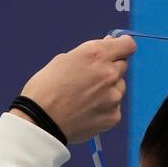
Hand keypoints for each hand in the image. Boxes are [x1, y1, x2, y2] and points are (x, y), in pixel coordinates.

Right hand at [19, 35, 135, 143]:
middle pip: (123, 66)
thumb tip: (105, 50)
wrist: (40, 121)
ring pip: (119, 87)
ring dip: (108, 89)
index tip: (116, 50)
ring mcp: (113, 96)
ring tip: (85, 98)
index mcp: (96, 54)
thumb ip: (88, 54)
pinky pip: (114, 107)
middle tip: (91, 79)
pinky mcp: (113, 116)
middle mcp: (109, 73)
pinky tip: (87, 111)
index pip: (127, 45)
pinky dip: (104, 108)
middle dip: (110, 68)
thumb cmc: (45, 88)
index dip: (121, 46)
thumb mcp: (63, 60)